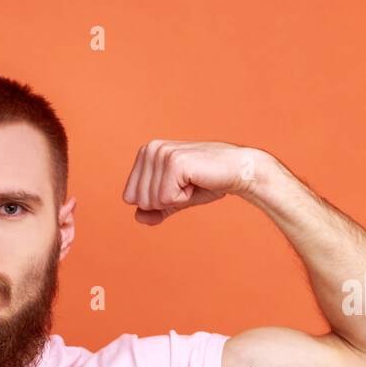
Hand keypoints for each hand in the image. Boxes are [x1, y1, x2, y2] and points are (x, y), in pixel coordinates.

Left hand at [122, 141, 261, 224]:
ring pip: (151, 201)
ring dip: (175, 200)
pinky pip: (165, 199)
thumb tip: (137, 218)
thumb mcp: (174, 200)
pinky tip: (196, 181)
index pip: (129, 197)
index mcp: (145, 153)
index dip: (155, 202)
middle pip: (138, 200)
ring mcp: (161, 153)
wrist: (236, 172)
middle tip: (186, 185)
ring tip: (192, 182)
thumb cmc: (206, 183)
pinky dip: (183, 198)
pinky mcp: (174, 162)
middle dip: (164, 202)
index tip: (177, 186)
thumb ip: (154, 210)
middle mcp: (150, 149)